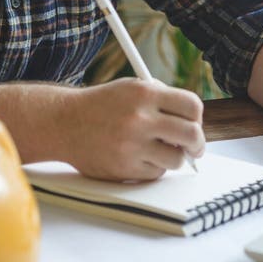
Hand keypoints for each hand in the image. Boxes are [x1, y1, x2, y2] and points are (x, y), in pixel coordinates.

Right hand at [64, 77, 204, 180]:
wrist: (65, 123)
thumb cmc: (102, 105)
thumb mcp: (131, 87)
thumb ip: (161, 99)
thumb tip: (193, 120)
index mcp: (144, 93)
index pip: (191, 105)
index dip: (197, 117)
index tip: (195, 123)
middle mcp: (140, 118)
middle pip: (191, 135)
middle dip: (197, 144)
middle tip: (194, 147)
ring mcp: (132, 145)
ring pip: (176, 159)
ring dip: (173, 157)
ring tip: (158, 149)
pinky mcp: (125, 168)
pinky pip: (156, 173)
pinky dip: (153, 168)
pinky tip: (138, 157)